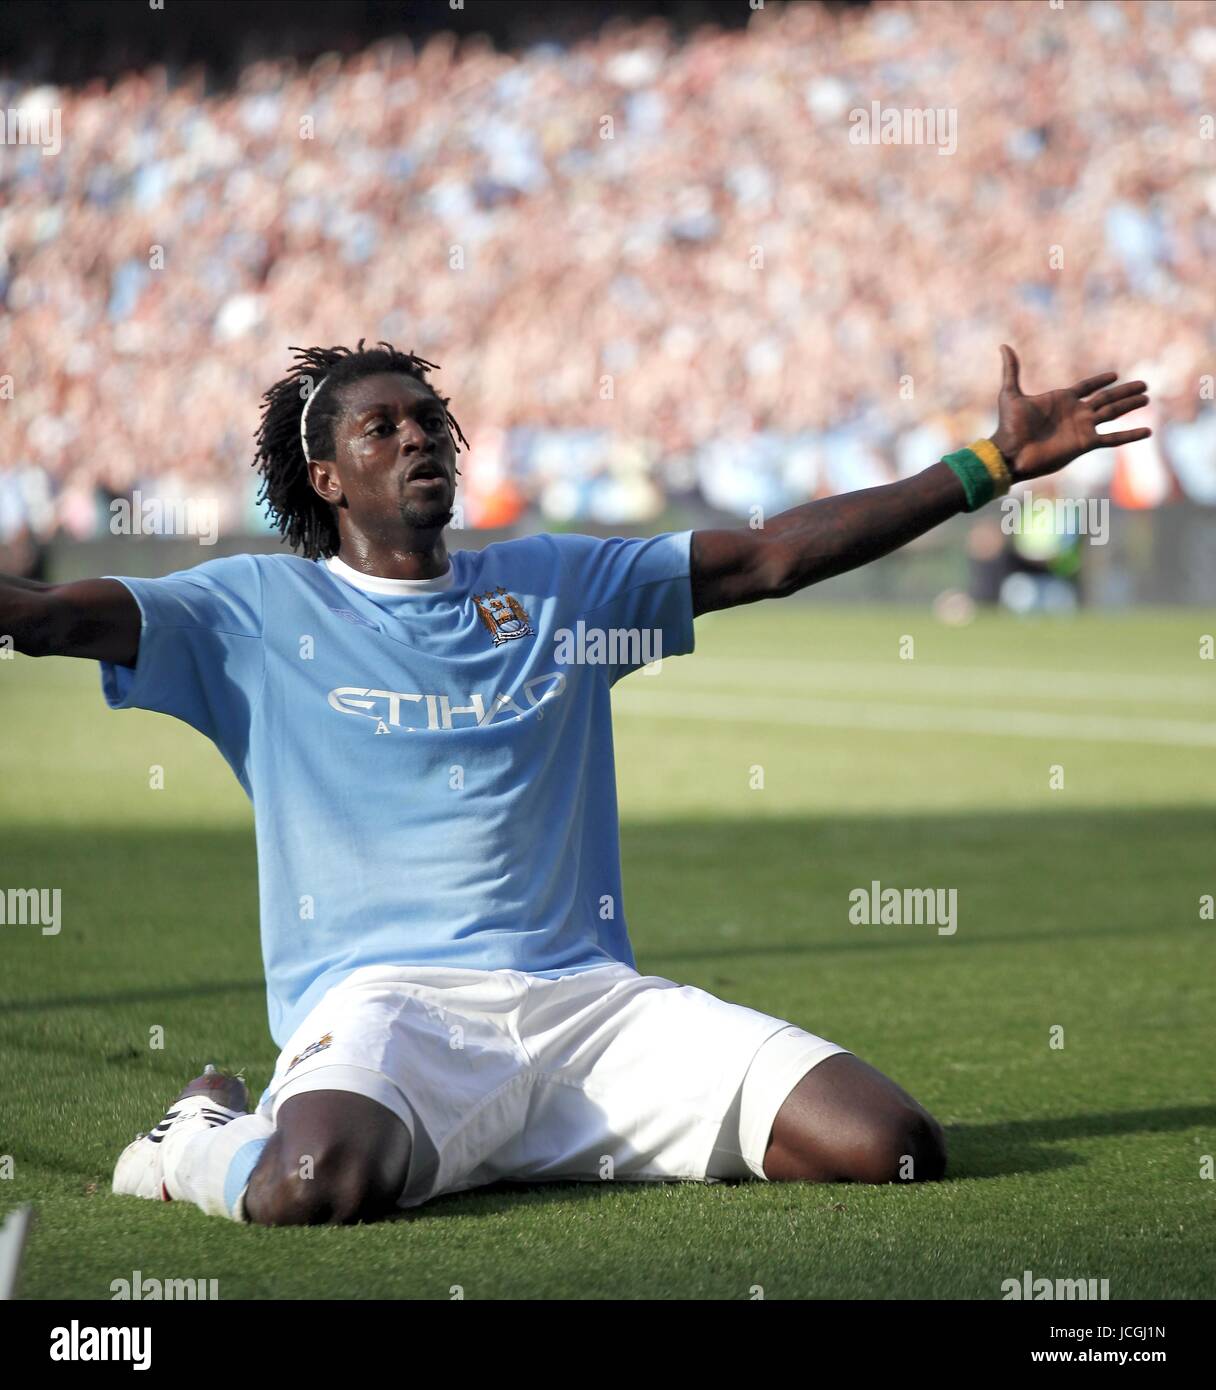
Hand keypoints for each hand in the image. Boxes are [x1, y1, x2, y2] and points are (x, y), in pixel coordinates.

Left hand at [989, 344, 1150, 480]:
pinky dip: (1130, 435)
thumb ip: (1011, 370)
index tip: (1115, 375)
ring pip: (1113, 413)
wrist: (1010, 453)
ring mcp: (1082, 428)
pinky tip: (1147, 431)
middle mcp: (1075, 413)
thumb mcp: (1010, 394)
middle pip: (1106, 398)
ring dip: (1130, 406)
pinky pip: (1113, 438)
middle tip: (1145, 384)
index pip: (1087, 387)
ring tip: (1147, 399)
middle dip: (1125, 392)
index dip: (1100, 381)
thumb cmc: (1008, 426)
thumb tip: (1003, 345)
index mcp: (1062, 399)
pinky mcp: (1086, 444)